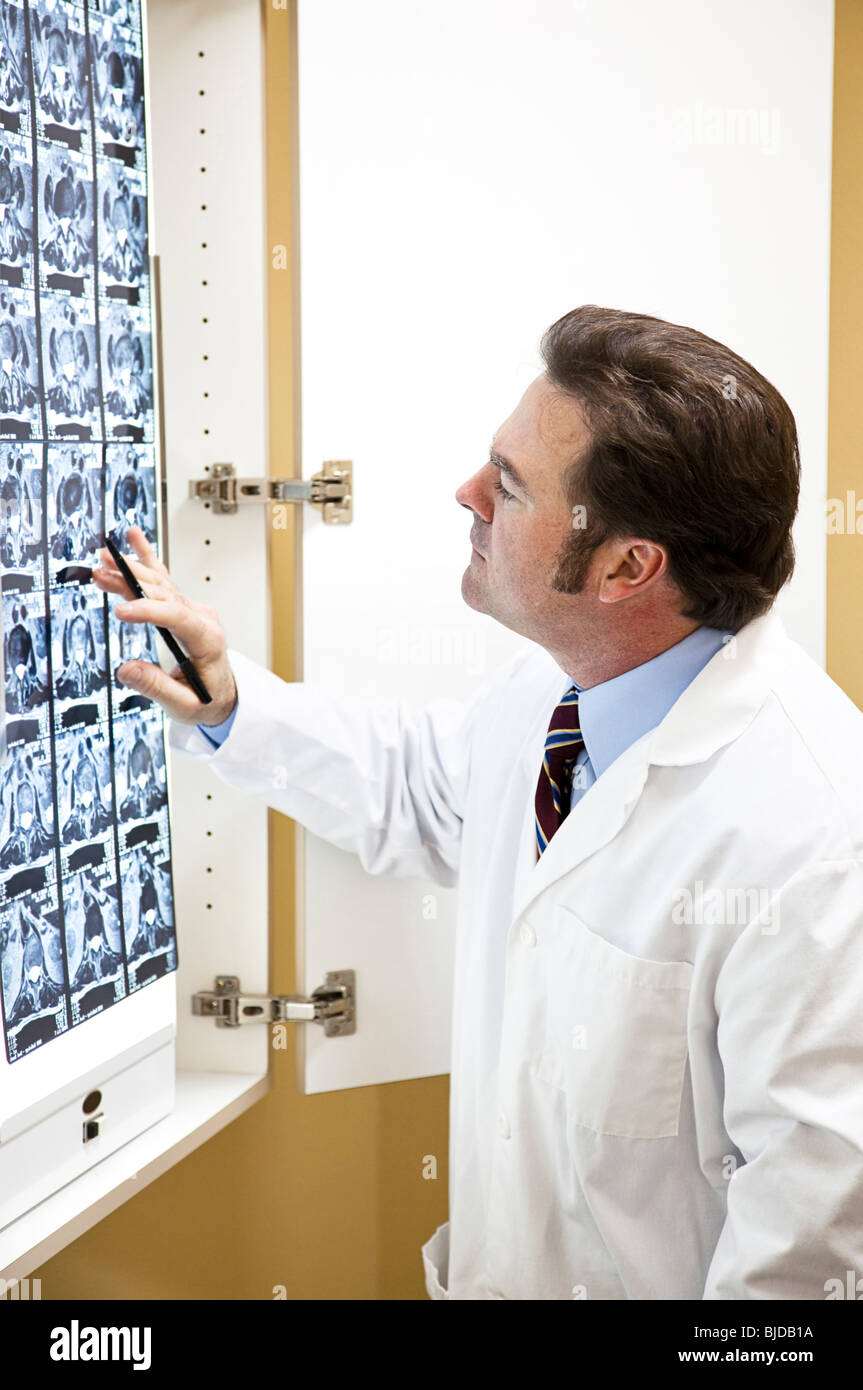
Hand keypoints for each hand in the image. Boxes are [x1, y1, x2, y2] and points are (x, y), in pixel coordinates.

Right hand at [91, 526, 237, 725]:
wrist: (223, 695)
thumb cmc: (207, 700)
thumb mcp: (184, 705)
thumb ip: (156, 687)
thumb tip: (126, 670)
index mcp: (207, 641)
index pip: (177, 617)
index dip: (148, 612)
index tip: (121, 612)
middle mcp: (202, 619)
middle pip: (164, 594)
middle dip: (132, 582)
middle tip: (102, 573)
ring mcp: (193, 611)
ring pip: (160, 584)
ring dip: (132, 569)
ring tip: (106, 557)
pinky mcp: (182, 609)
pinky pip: (163, 581)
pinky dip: (148, 559)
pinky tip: (135, 539)